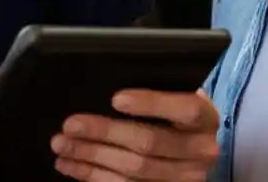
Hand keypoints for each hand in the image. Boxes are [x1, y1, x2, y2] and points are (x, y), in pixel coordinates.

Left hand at [50, 89, 219, 180]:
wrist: (197, 149)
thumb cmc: (178, 116)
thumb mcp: (177, 98)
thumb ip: (156, 94)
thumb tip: (108, 95)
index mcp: (205, 119)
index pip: (183, 110)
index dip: (150, 104)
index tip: (116, 98)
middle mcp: (200, 152)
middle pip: (148, 143)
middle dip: (104, 133)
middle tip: (70, 125)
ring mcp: (184, 178)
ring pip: (133, 170)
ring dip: (91, 157)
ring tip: (62, 146)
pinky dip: (93, 176)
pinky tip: (72, 165)